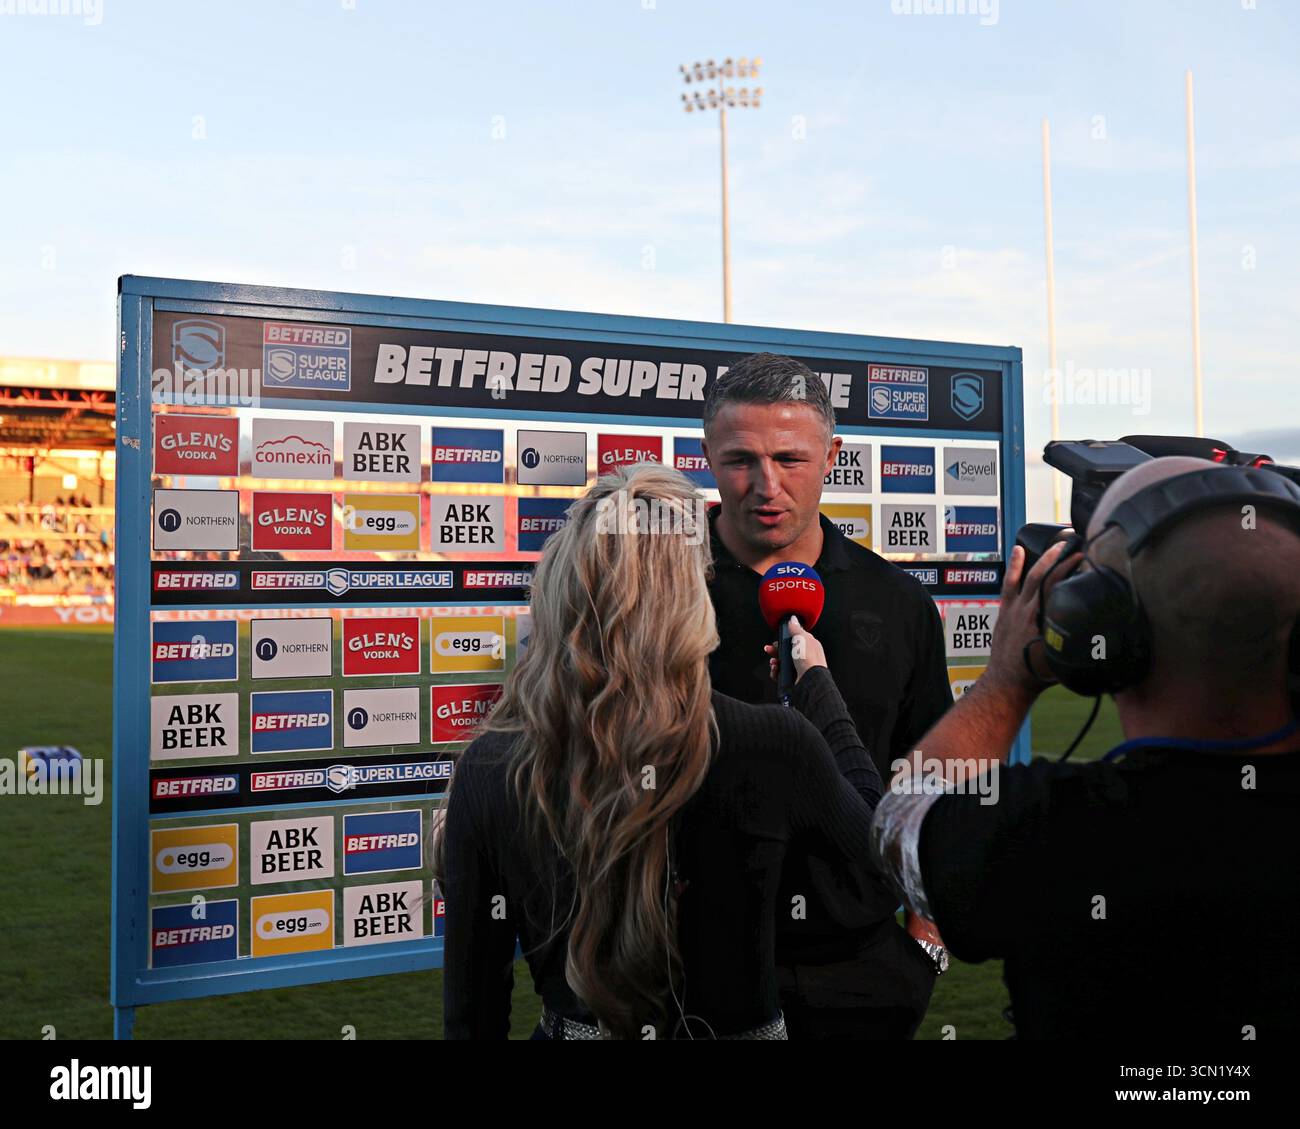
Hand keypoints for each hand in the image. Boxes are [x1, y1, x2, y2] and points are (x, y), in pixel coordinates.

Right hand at [763, 615, 826, 683]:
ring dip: (774, 661)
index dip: (784, 639)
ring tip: (774, 662)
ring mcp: (798, 668)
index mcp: (809, 645)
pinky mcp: (792, 678)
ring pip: (781, 663)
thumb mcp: (802, 638)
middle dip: (775, 650)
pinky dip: (775, 672)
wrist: (810, 680)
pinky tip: (776, 670)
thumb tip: (793, 619)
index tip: (777, 639)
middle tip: (770, 650)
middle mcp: (804, 657)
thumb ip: (796, 628)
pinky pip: (780, 674)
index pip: (794, 639)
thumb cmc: (810, 659)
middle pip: (785, 651)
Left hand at [982, 539, 1081, 700]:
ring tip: (1057, 544)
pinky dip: (1014, 566)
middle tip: (1076, 547)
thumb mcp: (1063, 659)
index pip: (1058, 587)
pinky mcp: (1005, 610)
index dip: (1071, 571)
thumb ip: (1079, 646)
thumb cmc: (1037, 675)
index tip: (1085, 560)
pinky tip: (1019, 550)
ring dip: (1043, 559)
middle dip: (1062, 560)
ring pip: (1029, 577)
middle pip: (1046, 577)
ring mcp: (1014, 609)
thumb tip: (1105, 638)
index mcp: (1043, 621)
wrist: (1008, 682)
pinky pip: (1009, 584)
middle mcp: (1028, 611)